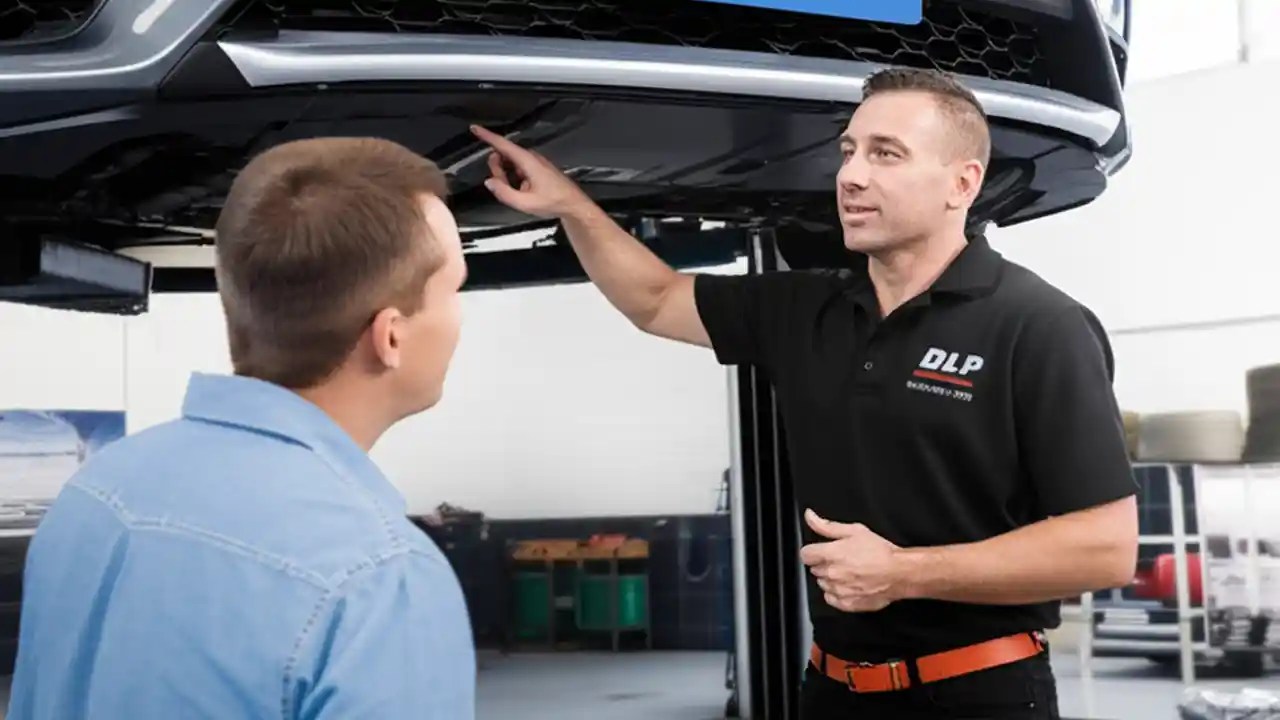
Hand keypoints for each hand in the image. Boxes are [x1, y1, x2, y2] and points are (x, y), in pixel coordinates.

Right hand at [469, 125, 594, 218]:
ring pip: (509, 162)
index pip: (503, 144)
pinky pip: (517, 167)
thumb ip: (504, 193)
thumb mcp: (525, 203)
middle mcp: (531, 158)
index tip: (476, 129)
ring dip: (505, 175)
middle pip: (503, 155)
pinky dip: (513, 177)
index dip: (487, 136)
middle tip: (504, 186)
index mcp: (528, 162)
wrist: (572, 204)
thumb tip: (490, 183)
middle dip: (497, 169)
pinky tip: (521, 190)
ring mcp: (534, 161)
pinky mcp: (536, 167)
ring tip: (516, 191)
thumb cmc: (555, 202)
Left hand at [799, 509, 907, 612]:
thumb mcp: (854, 530)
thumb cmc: (880, 551)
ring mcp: (838, 590)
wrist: (899, 573)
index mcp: (830, 554)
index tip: (821, 550)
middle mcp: (831, 574)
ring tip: (849, 572)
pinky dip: (837, 593)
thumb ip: (827, 526)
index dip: (813, 551)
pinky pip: (831, 598)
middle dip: (825, 563)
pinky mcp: (846, 603)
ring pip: (823, 583)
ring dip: (831, 578)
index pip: (805, 554)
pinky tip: (850, 585)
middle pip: (815, 569)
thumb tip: (809, 516)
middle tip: (843, 559)